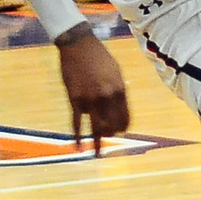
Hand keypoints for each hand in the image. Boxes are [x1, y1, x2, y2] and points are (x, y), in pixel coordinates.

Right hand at [58, 32, 129, 153]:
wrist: (78, 44)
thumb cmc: (99, 56)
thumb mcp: (116, 71)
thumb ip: (118, 89)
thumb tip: (120, 106)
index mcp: (119, 89)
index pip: (125, 117)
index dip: (123, 128)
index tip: (121, 133)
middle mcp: (106, 96)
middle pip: (112, 125)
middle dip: (111, 135)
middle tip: (108, 139)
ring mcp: (90, 98)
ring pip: (96, 126)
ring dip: (98, 142)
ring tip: (98, 155)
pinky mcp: (74, 98)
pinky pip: (77, 122)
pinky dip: (78, 136)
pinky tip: (78, 147)